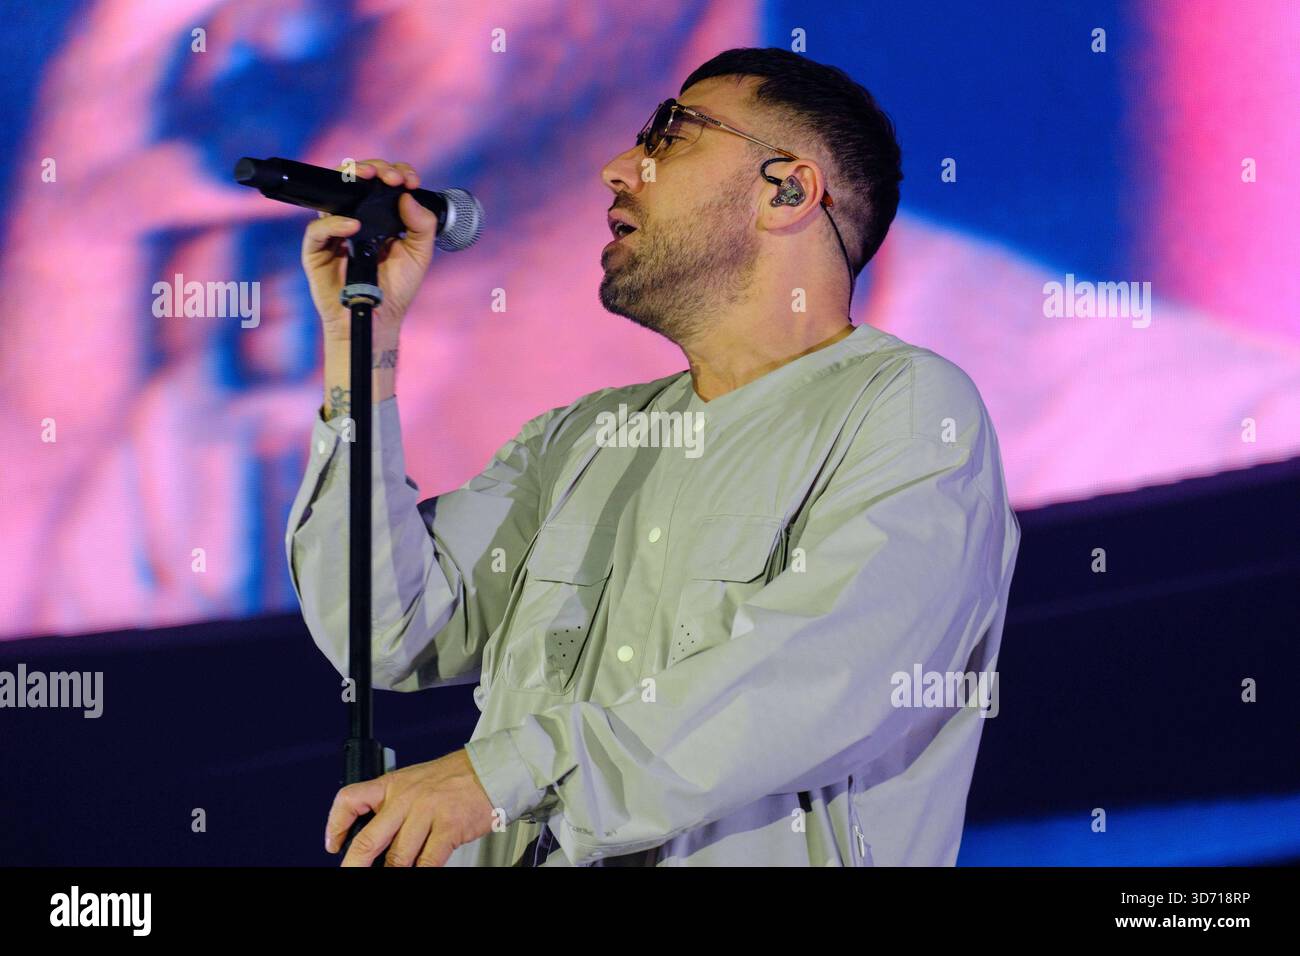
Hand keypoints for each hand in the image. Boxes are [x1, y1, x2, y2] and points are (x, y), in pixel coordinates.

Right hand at [301, 159, 439, 342]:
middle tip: (390, 176)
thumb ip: (422, 226)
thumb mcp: (420, 255)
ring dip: (351, 179)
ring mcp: (334, 232)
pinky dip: (335, 223)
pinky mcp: (317, 250)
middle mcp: (355, 218)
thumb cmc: (397, 288)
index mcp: (380, 216)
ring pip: (333, 195)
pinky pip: (318, 229)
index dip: (396, 173)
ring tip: (371, 180)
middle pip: (356, 180)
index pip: (384, 183)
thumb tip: (408, 197)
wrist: (378, 319)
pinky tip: (355, 225)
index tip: (410, 180)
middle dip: (375, 167)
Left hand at [325, 749, 498, 866]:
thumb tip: (377, 838)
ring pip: (397, 858)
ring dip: (393, 871)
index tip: (333, 843)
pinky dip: (421, 871)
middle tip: (352, 873)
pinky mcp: (448, 827)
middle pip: (368, 840)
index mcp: (393, 784)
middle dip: (355, 866)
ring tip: (394, 872)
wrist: (490, 769)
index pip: (350, 799)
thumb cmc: (454, 777)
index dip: (335, 824)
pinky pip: (427, 861)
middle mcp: (405, 798)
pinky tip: (420, 870)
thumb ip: (394, 804)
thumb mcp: (415, 782)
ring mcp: (426, 812)